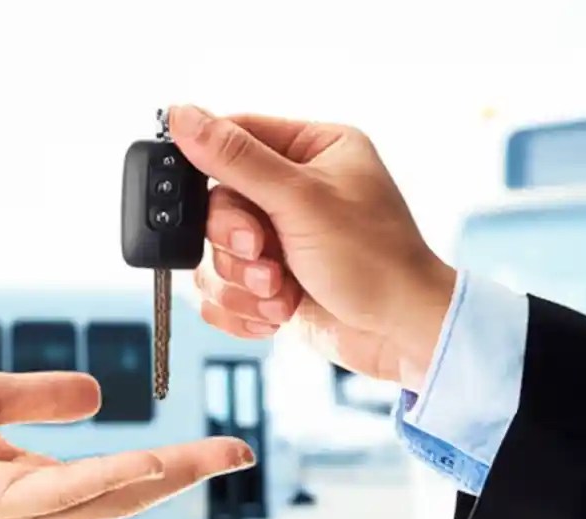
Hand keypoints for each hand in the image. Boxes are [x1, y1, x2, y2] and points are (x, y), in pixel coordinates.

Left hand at [0, 369, 253, 518]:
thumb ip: (41, 397)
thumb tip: (99, 394)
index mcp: (36, 479)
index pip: (119, 479)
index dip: (174, 466)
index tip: (224, 449)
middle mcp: (31, 504)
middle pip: (124, 495)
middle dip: (186, 476)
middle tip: (240, 452)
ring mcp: (10, 509)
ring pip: (101, 498)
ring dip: (160, 479)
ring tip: (210, 457)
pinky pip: (54, 492)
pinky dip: (102, 478)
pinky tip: (142, 460)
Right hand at [168, 104, 456, 391]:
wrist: (402, 336)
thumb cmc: (375, 262)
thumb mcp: (301, 200)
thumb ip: (236, 159)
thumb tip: (183, 115)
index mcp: (314, 149)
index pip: (235, 135)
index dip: (209, 166)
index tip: (191, 189)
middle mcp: (297, 190)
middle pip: (218, 202)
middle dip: (235, 241)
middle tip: (263, 254)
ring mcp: (284, 239)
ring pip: (216, 253)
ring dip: (241, 281)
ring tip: (280, 293)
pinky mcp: (274, 283)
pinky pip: (226, 290)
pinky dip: (243, 308)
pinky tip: (276, 314)